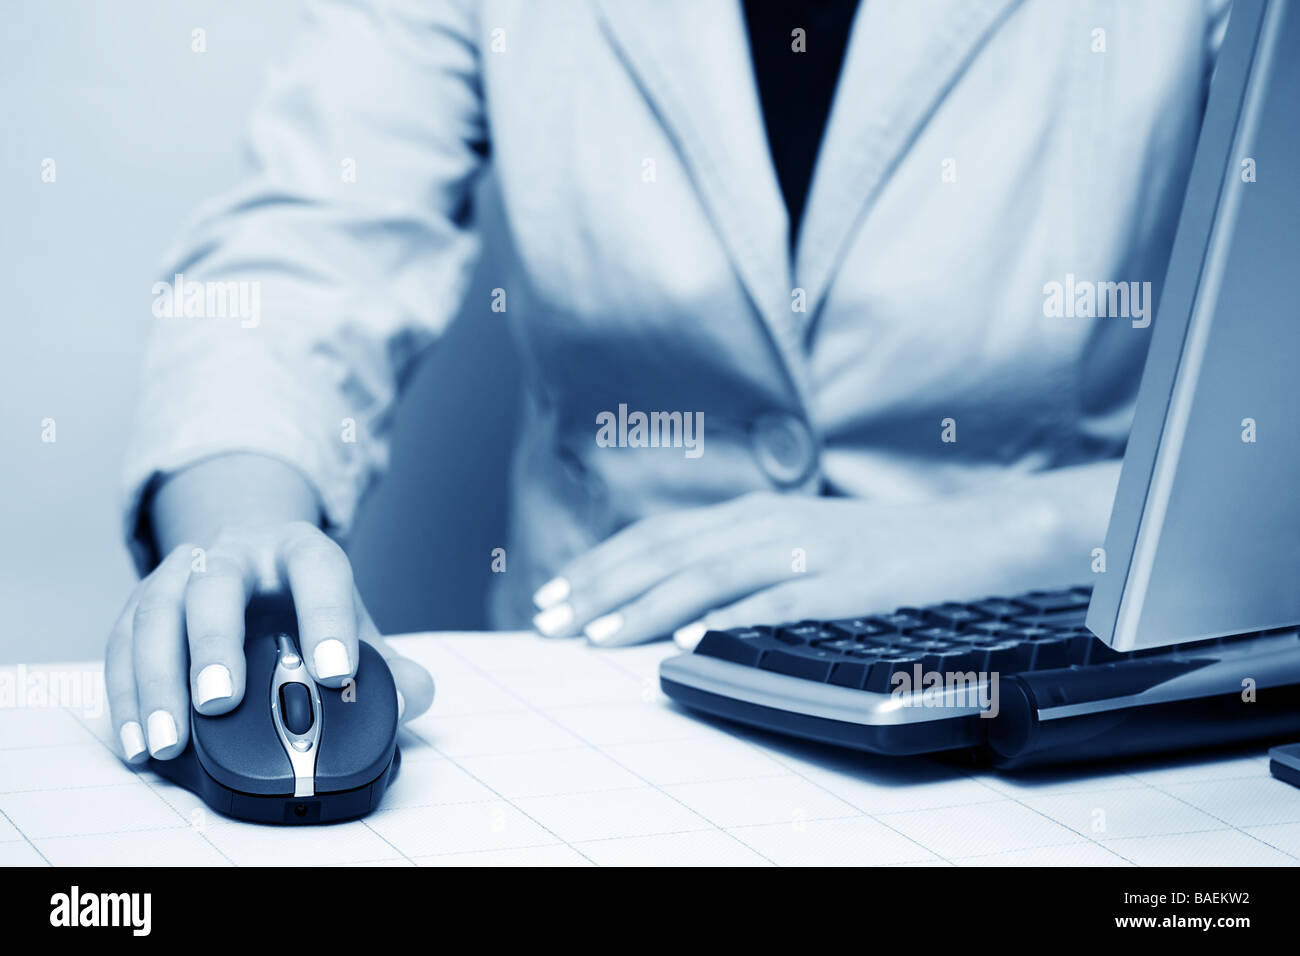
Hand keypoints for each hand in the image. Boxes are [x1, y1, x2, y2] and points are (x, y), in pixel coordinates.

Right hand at [106, 520, 433, 762]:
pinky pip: (121, 644)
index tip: (336, 673)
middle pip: (217, 584)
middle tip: (221, 702)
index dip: (328, 617)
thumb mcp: (351, 624)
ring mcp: (182, 573)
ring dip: (158, 679)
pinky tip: (140, 741)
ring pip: (158, 612)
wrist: (252, 561)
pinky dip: (126, 696)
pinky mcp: (141, 603)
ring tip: (169, 740)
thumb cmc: (306, 604)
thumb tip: (412, 696)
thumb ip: (388, 664)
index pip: (318, 569)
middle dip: (215, 643)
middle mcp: (236, 552)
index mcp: (300, 550)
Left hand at [530, 490, 1074, 647]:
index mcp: (757, 512)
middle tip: (551, 618)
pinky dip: (730, 619)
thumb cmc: (884, 547)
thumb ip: (744, 555)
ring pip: (708, 575)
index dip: (603, 562)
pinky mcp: (843, 586)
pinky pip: (777, 604)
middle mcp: (771, 523)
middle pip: (668, 552)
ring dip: (646, 605)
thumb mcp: (803, 538)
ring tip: (598, 634)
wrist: (975, 537)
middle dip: (602, 586)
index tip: (555, 591)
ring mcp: (807, 552)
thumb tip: (681, 592)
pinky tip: (690, 639)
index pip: (659, 534)